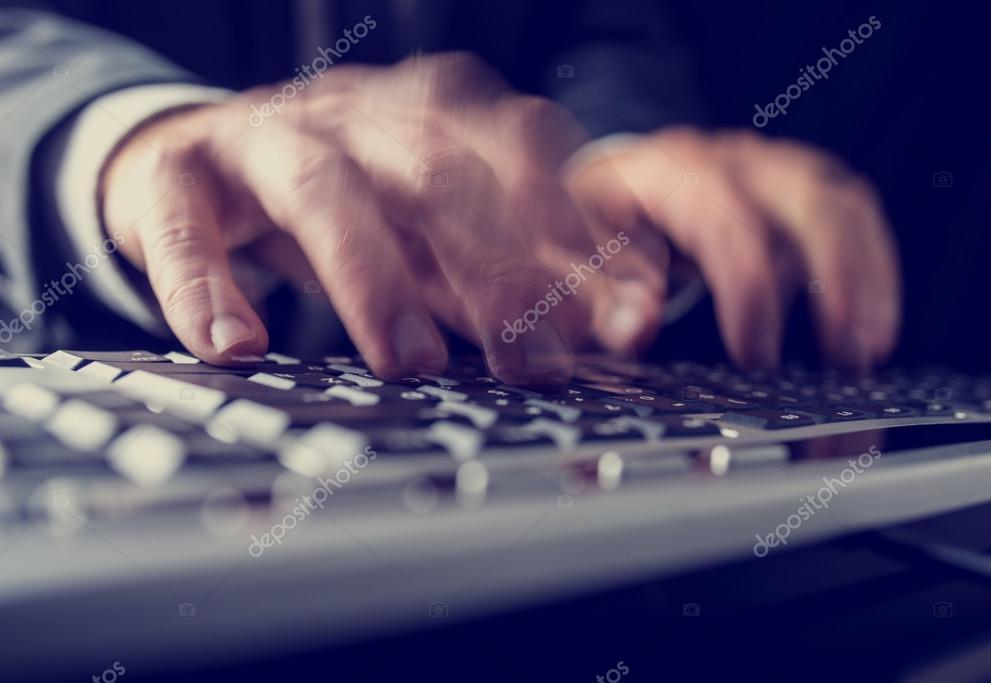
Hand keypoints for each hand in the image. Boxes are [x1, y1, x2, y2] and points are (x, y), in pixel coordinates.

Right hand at [102, 54, 665, 382]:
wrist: (201, 160)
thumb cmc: (345, 205)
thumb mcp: (437, 238)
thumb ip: (513, 275)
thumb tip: (610, 331)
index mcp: (437, 121)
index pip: (530, 166)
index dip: (587, 242)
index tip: (633, 320)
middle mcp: (361, 118)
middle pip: (440, 176)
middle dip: (499, 270)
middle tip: (537, 360)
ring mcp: (270, 139)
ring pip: (325, 191)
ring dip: (372, 277)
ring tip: (408, 363)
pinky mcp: (180, 174)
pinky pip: (189, 224)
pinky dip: (208, 281)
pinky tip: (236, 343)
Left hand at [565, 128, 900, 368]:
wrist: (619, 179)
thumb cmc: (601, 220)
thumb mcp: (578, 249)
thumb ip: (603, 293)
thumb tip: (637, 330)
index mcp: (668, 170)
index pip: (724, 215)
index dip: (748, 285)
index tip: (755, 355)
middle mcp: (732, 161)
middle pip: (807, 196)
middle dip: (838, 277)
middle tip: (845, 355)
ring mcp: (773, 170)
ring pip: (843, 205)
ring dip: (866, 279)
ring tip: (867, 353)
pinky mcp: (800, 192)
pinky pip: (853, 220)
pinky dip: (871, 273)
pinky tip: (871, 329)